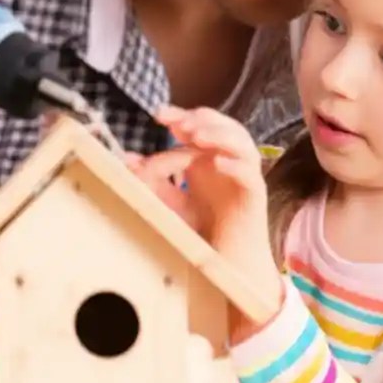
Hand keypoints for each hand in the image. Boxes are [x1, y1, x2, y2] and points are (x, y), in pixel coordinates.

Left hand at [128, 105, 283, 338]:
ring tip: (197, 136)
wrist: (227, 267)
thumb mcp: (170, 205)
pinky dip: (237, 166)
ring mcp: (244, 178)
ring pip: (243, 144)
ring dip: (221, 135)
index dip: (183, 116)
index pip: (201, 126)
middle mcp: (228, 164)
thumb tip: (127, 160)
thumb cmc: (201, 234)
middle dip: (203, 120)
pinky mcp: (255, 197)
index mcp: (209, 160)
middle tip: (181, 125)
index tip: (160, 115)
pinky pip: (251, 175)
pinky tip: (218, 165)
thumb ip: (153, 182)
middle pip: (225, 127)